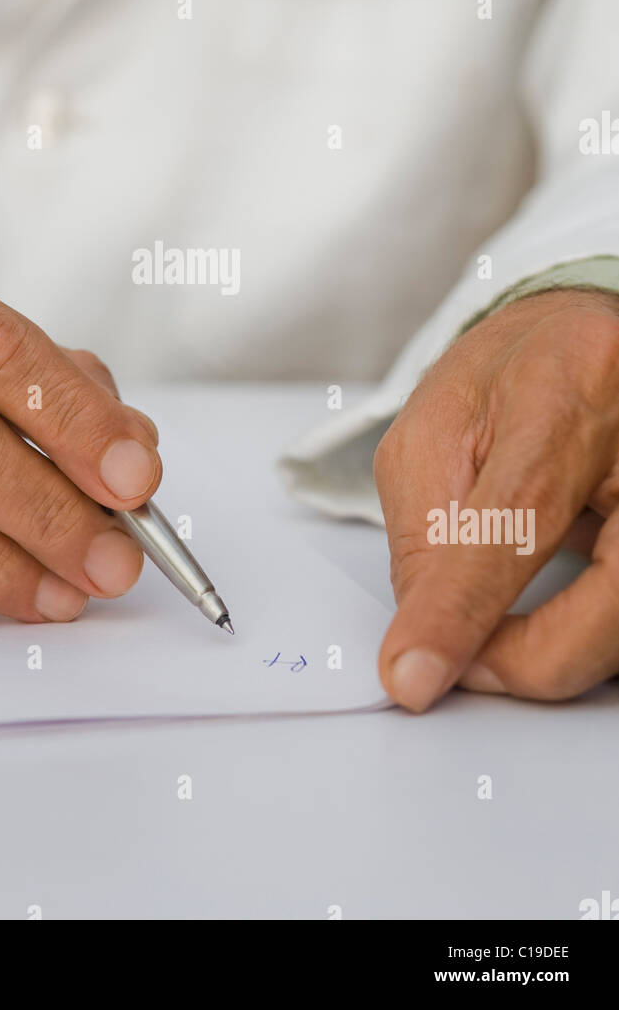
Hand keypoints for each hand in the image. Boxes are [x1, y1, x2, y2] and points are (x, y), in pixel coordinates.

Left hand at [373, 287, 618, 710]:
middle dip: (531, 659)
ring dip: (561, 654)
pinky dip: (586, 637)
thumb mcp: (438, 432)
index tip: (416, 673)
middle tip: (468, 667)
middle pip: (611, 598)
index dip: (464, 610)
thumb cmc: (515, 375)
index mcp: (573, 386)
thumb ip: (427, 536)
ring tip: (501, 640)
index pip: (517, 518)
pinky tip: (547, 624)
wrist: (587, 342)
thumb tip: (421, 648)